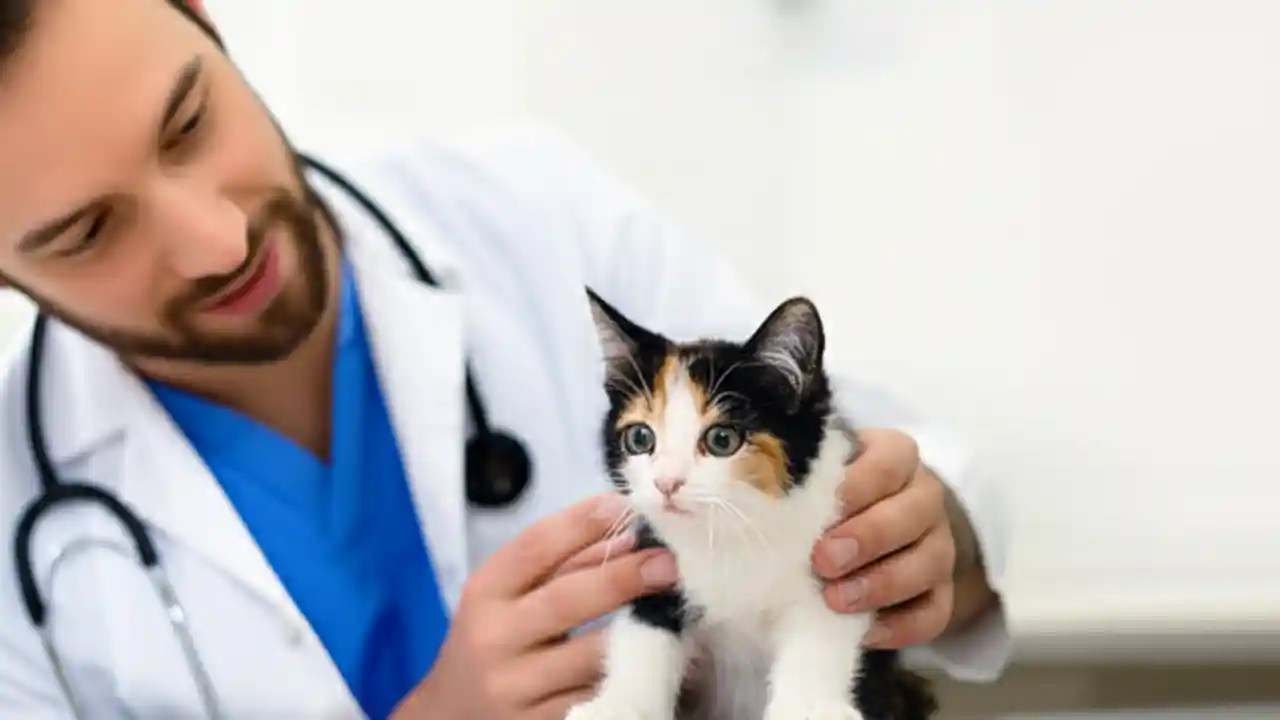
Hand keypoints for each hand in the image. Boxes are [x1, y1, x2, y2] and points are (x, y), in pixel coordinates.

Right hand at [394, 493, 678, 719]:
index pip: (535, 546)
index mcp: (485, 592)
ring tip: (674, 608)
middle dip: (623, 576)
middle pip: (566, 599)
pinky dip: (630, 674)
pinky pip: (596, 695)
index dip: (583, 523)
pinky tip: (657, 656)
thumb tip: (625, 526)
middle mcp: (494, 639)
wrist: (452, 714)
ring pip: (591, 655)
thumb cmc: (494, 640)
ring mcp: (516, 689)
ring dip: (639, 630)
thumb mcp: (508, 595)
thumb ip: (560, 561)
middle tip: (669, 562)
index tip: (626, 507)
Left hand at [811, 429, 956, 648]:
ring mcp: (939, 546)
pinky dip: (901, 626)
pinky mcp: (941, 592)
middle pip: (913, 514)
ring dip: (881, 585)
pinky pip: (935, 613)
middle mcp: (925, 498)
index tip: (818, 505)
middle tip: (822, 560)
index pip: (889, 463)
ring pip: (929, 564)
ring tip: (836, 599)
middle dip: (867, 538)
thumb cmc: (829, 491)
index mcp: (897, 456)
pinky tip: (863, 630)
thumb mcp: (817, 472)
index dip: (857, 485)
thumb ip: (801, 477)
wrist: (868, 522)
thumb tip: (759, 487)